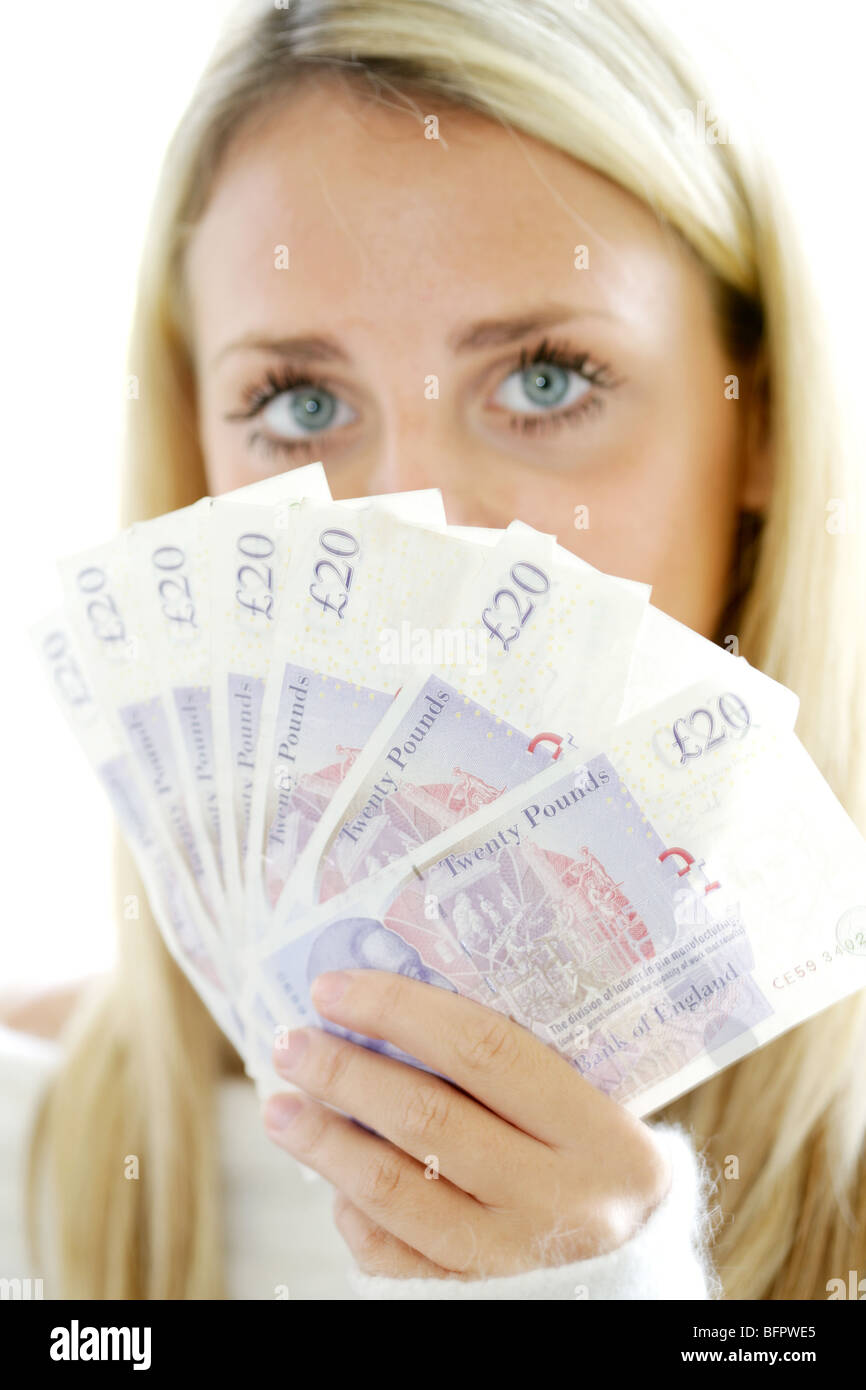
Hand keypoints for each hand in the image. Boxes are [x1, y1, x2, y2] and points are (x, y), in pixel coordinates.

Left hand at [263, 969, 671, 1280]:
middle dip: (344, 1073)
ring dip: (325, 1143)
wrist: (642, 1281)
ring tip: (280, 1107)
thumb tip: (393, 1012)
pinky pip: (396, 1260)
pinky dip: (354, 1217)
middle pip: (427, 1119)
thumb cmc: (603, 1170)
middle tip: (291, 1042)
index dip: (398, 1011)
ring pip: (397, 1192)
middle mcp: (562, 1200)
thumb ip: (521, 1072)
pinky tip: (332, 1183)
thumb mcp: (593, 1114)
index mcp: (601, 1135)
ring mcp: (517, 1260)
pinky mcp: (478, 1302)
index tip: (334, 987)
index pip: (483, 1049)